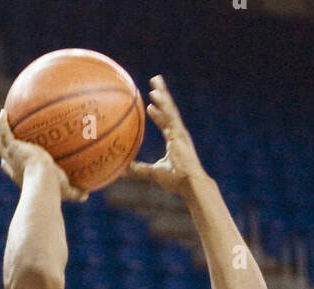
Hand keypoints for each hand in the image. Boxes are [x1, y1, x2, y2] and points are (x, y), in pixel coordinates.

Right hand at [0, 110, 87, 201]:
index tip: (12, 162)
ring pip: (0, 142)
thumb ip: (76, 193)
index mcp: (21, 175)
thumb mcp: (66, 192)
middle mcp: (14, 166)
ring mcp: (11, 155)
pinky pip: (4, 130)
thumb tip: (86, 195)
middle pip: (4, 155)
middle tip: (6, 140)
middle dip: (4, 148)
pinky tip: (4, 112)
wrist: (43, 181)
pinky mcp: (12, 146)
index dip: (11, 166)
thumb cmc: (54, 188)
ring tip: (2, 121)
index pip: (13, 170)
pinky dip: (2, 122)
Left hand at [128, 76, 204, 193]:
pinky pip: (170, 114)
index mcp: (174, 142)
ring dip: (162, 93)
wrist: (191, 183)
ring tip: (155, 80)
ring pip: (169, 108)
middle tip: (155, 83)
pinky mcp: (179, 132)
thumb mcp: (154, 173)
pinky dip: (163, 103)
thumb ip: (139, 170)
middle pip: (168, 111)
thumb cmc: (176, 181)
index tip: (149, 107)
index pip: (165, 125)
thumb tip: (122, 170)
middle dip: (162, 96)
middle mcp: (178, 134)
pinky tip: (155, 93)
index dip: (158, 115)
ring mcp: (180, 132)